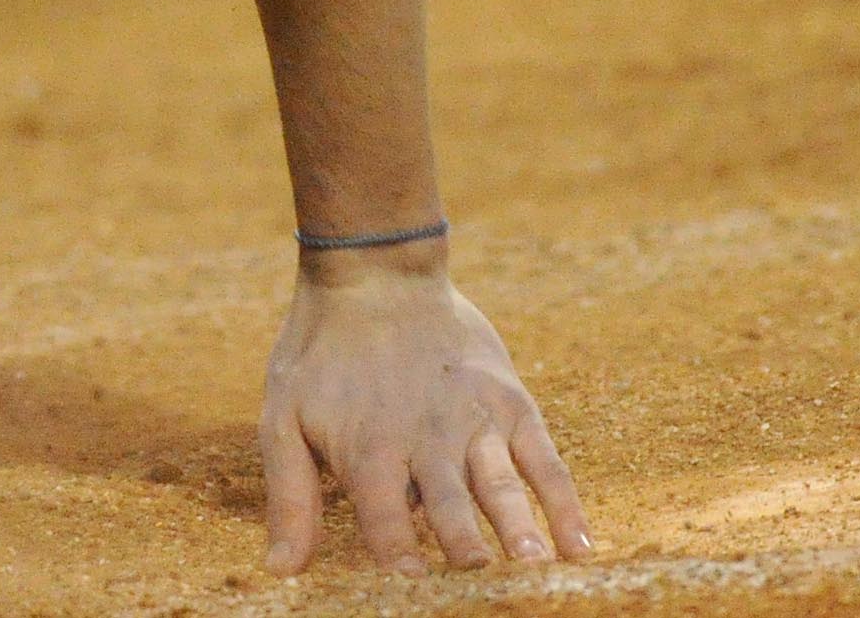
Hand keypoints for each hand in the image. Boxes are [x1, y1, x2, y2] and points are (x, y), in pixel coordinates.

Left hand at [259, 258, 588, 573]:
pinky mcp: (510, 403)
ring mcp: (473, 419)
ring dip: (516, 523)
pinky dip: (565, 503)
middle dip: (461, 543)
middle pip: (447, 501)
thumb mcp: (283, 418)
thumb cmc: (322, 357)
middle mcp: (424, 437)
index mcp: (368, 448)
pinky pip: (545, 459)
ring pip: (498, 481)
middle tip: (476, 576)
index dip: (395, 550)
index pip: (383, 513)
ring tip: (533, 562)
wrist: (375, 274)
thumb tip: (280, 573)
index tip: (409, 584)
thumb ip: (290, 497)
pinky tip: (580, 545)